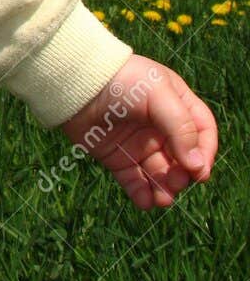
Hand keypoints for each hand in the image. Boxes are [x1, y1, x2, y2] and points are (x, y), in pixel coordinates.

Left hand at [58, 54, 216, 208]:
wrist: (75, 82)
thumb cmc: (120, 79)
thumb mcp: (157, 93)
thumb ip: (180, 127)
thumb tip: (197, 166)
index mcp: (176, 105)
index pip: (202, 132)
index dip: (205, 152)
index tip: (199, 171)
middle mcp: (160, 127)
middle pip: (182, 159)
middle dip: (182, 175)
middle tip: (175, 181)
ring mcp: (138, 143)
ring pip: (160, 174)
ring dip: (165, 190)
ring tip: (161, 199)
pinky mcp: (116, 157)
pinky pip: (134, 181)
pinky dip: (141, 194)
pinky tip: (143, 201)